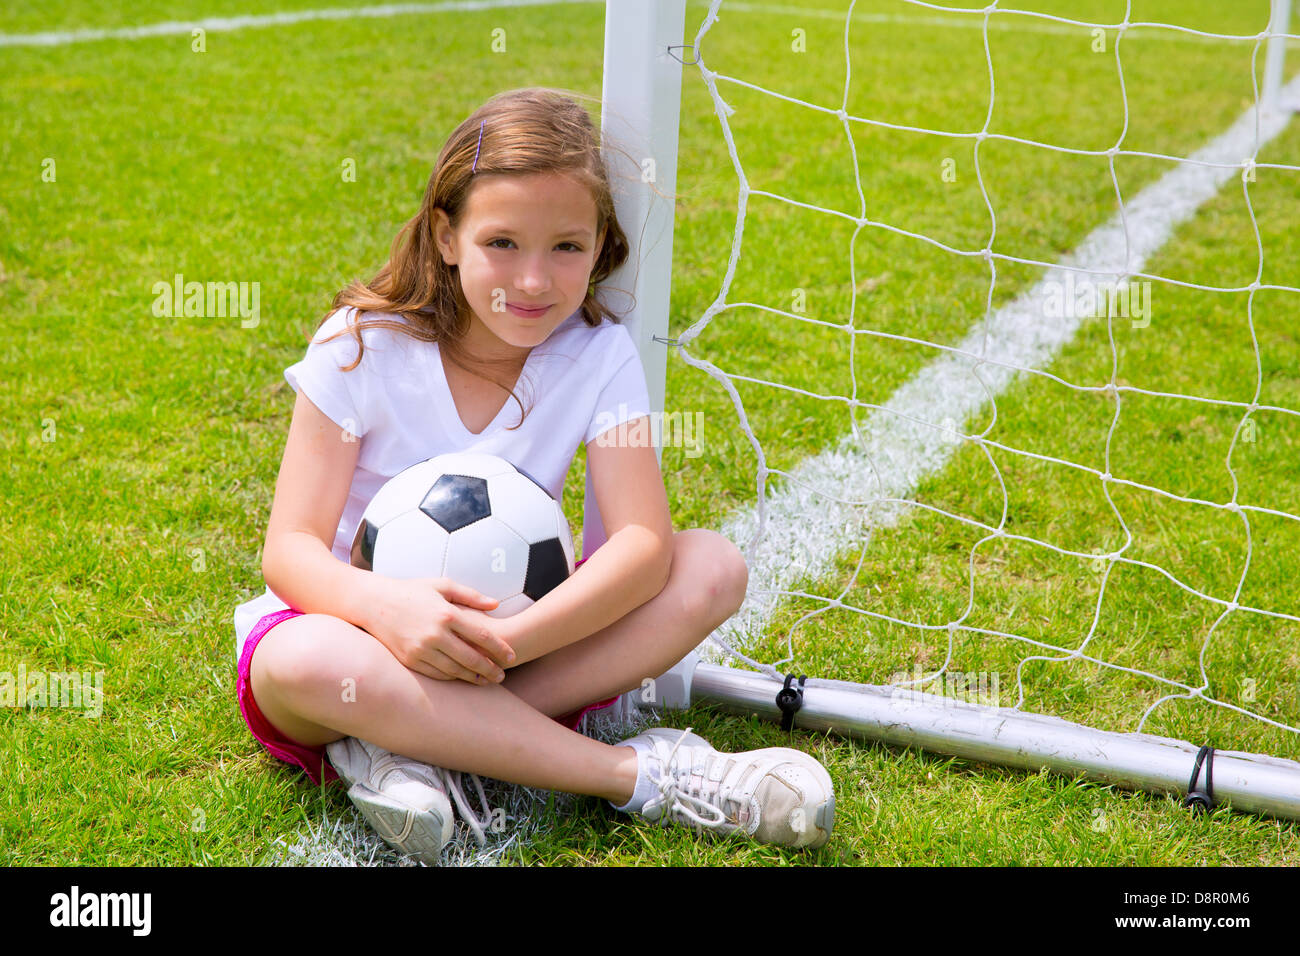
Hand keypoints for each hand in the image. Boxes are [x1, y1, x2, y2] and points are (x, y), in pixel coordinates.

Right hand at [362, 576, 515, 683]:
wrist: (374, 603)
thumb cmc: (412, 591)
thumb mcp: (442, 585)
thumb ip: (471, 595)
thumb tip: (496, 605)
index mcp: (447, 614)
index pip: (481, 635)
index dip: (499, 649)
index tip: (512, 656)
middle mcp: (435, 634)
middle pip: (471, 658)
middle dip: (490, 669)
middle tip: (502, 676)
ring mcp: (421, 649)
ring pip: (454, 670)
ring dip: (473, 678)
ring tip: (487, 681)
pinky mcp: (409, 660)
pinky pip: (436, 674)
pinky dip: (452, 678)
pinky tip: (463, 678)